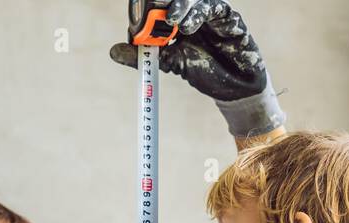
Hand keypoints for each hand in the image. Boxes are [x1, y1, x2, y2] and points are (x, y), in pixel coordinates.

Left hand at [109, 0, 267, 100]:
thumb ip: (145, 57)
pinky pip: (213, 8)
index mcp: (177, 19)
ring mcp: (211, 13)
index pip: (159, 6)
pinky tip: (187, 26)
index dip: (146, 10)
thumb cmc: (206, 72)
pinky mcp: (228, 18)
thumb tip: (113, 51)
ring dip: (180, 5)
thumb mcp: (171, 64)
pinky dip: (198, 14)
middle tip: (152, 8)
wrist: (234, 89)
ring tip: (171, 19)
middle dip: (161, 1)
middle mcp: (193, 12)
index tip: (135, 21)